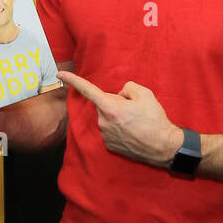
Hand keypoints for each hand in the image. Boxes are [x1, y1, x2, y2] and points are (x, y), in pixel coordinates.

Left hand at [57, 69, 182, 167]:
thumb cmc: (155, 120)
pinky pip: (111, 130)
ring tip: (136, 123)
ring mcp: (105, 135)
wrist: (163, 147)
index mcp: (111, 107)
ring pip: (108, 117)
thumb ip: (127, 87)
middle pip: (105, 104)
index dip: (73, 81)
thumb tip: (119, 94)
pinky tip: (133, 132)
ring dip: (118, 117)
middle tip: (135, 110)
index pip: (88, 90)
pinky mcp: (109, 145)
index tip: (59, 75)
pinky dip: (119, 128)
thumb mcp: (145, 93)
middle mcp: (104, 122)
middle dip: (116, 103)